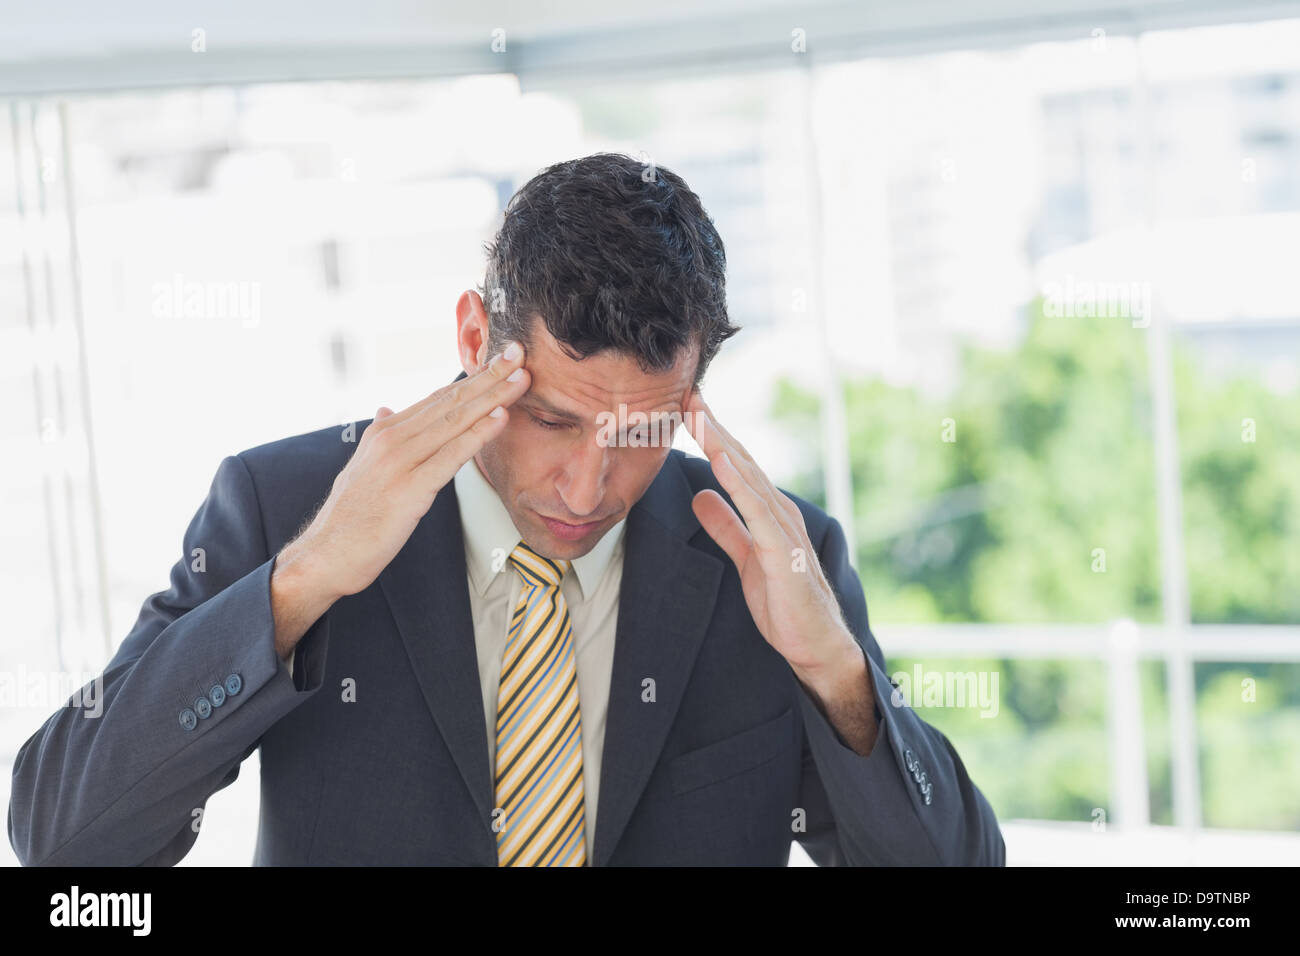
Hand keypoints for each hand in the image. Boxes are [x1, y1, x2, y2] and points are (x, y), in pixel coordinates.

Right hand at [270, 342, 529, 655]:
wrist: (324, 554)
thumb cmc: (350, 518)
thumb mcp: (364, 468)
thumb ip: (382, 437)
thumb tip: (386, 409)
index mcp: (385, 431)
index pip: (437, 398)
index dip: (472, 378)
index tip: (500, 361)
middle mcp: (392, 438)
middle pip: (450, 401)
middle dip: (489, 376)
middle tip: (519, 353)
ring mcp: (400, 462)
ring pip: (454, 421)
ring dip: (492, 398)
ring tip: (521, 378)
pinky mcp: (409, 489)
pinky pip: (450, 456)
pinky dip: (477, 435)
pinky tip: (500, 419)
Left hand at [684, 391, 862, 685]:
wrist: (815, 645)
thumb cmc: (786, 603)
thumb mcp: (746, 557)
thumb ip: (726, 525)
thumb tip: (701, 496)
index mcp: (768, 511)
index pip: (736, 464)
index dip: (712, 435)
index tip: (688, 407)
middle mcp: (779, 511)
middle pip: (742, 460)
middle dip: (715, 426)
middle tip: (689, 393)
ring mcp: (784, 529)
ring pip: (749, 477)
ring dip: (723, 445)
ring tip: (699, 416)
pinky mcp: (783, 552)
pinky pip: (757, 512)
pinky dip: (739, 484)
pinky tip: (720, 462)